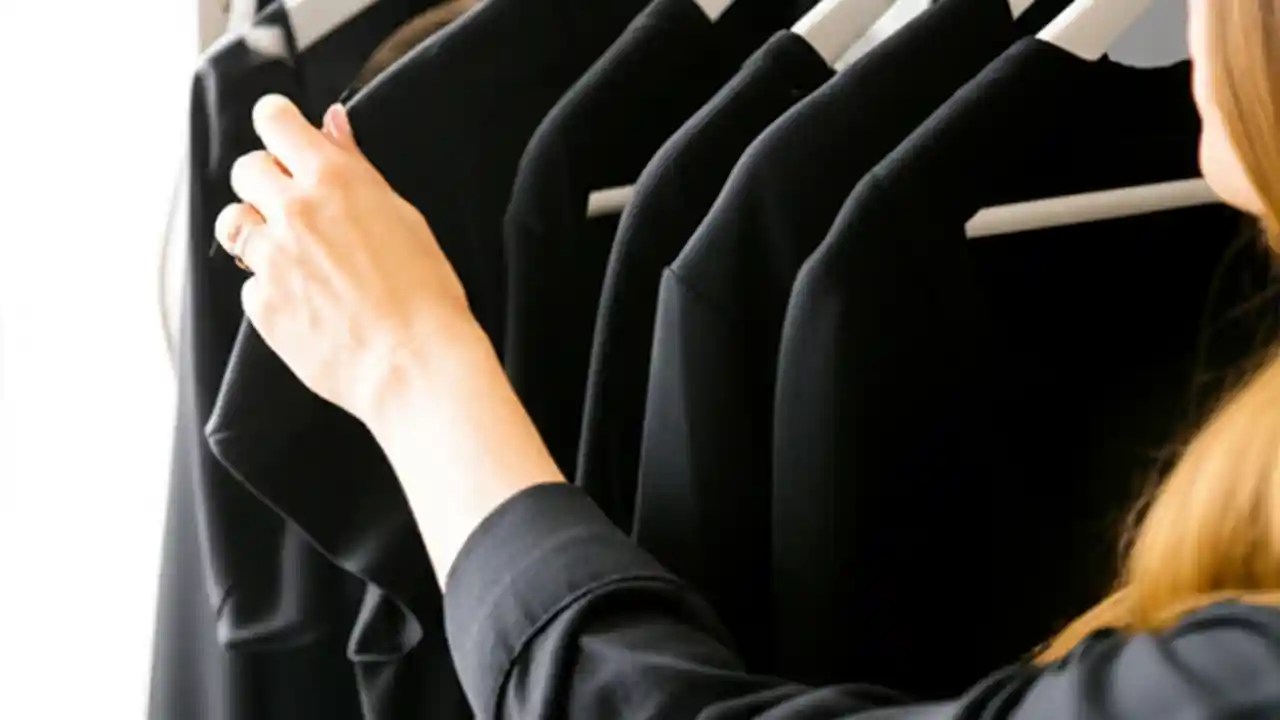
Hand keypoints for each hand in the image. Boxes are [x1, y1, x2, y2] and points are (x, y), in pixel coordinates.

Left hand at [214, 94, 478, 421]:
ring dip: (255, 228)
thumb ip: (355, 167)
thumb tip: (331, 125)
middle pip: (245, 169)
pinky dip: (270, 286)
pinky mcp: (260, 305)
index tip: (283, 134)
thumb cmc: (425, 292)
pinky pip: (249, 281)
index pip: (274, 120)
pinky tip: (308, 301)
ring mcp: (270, 259)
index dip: (277, 124)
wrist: (412, 363)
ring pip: (232, 222)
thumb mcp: (402, 215)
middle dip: (266, 180)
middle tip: (295, 205)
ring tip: (290, 252)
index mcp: (333, 180)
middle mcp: (293, 212)